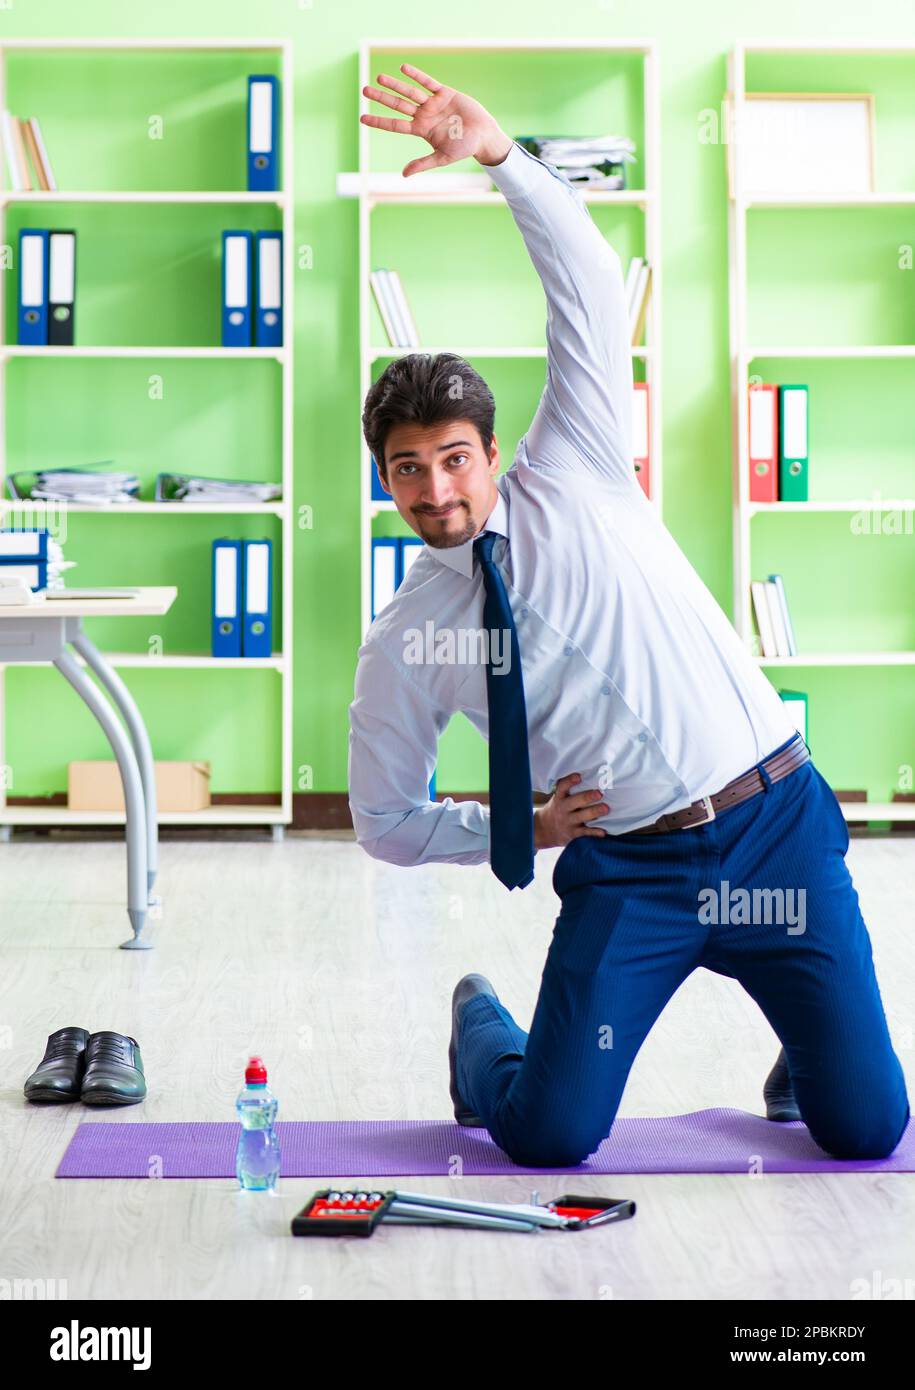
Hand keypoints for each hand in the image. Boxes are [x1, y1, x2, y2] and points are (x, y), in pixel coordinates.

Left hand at [360, 61, 513, 175]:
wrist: (483, 135)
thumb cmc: (464, 148)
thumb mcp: (443, 158)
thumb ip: (423, 163)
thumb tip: (404, 174)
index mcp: (421, 130)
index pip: (395, 125)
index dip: (379, 121)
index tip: (362, 119)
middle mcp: (424, 115)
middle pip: (398, 105)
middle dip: (381, 98)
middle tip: (364, 91)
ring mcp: (433, 103)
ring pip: (410, 92)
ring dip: (395, 85)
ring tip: (379, 77)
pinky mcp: (445, 93)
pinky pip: (428, 82)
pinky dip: (417, 76)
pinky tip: (404, 68)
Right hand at [533, 773, 609, 850]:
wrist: (546, 830)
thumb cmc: (559, 808)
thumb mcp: (559, 798)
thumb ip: (570, 790)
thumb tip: (589, 775)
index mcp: (560, 798)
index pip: (562, 787)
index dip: (570, 781)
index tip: (579, 776)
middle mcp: (563, 809)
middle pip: (574, 802)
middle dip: (587, 797)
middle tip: (599, 793)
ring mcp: (568, 822)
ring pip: (581, 817)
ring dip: (594, 812)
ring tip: (606, 808)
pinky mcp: (573, 834)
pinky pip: (584, 833)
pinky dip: (594, 832)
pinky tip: (603, 831)